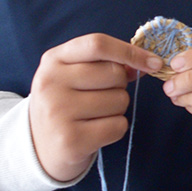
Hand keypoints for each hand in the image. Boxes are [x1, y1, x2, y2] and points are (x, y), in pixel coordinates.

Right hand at [29, 34, 163, 182]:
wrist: (37, 146)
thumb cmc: (65, 103)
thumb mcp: (74, 75)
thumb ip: (104, 63)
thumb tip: (146, 63)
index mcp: (53, 60)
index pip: (98, 44)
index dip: (131, 52)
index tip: (153, 62)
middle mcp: (51, 83)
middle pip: (114, 74)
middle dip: (120, 85)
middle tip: (100, 96)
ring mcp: (58, 112)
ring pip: (120, 100)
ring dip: (117, 108)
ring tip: (94, 115)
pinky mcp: (71, 140)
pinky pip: (119, 126)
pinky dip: (115, 128)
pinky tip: (95, 131)